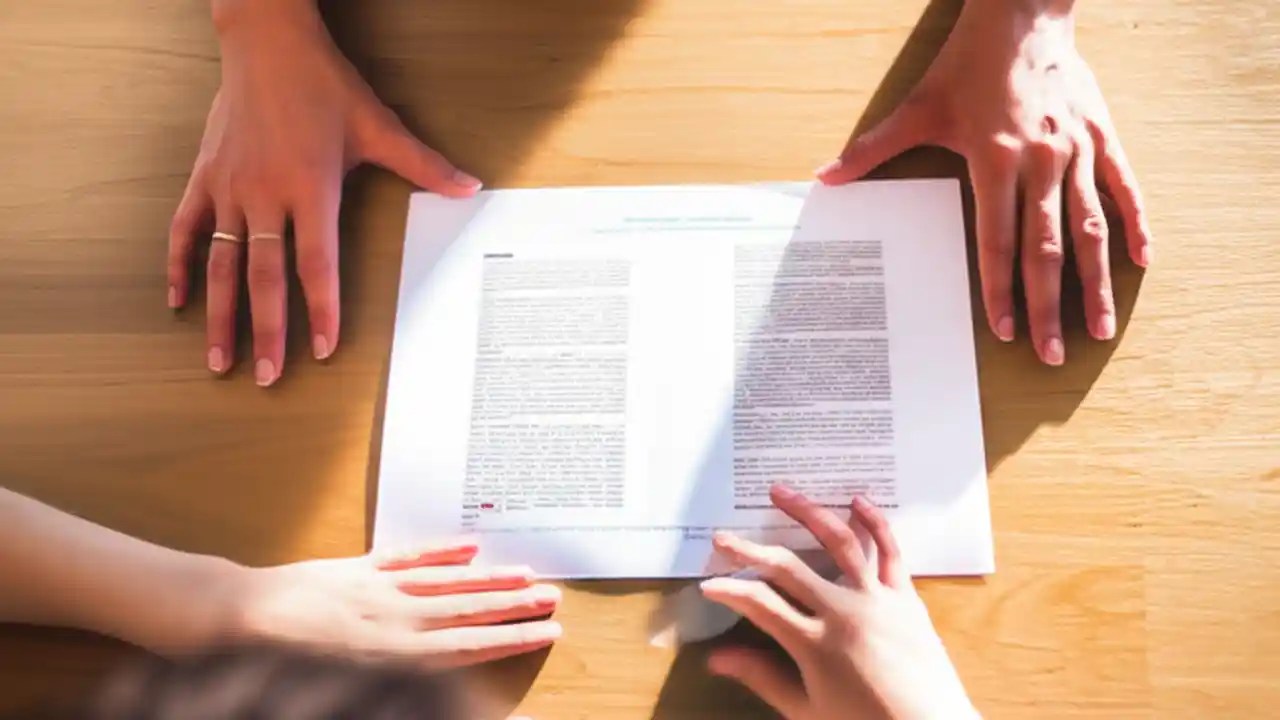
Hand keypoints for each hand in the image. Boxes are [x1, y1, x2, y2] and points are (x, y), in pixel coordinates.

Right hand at [168, 0, 480, 385]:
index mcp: (310, 188)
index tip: (326, 350)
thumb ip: (423, 165)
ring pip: (220, 263)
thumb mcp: (378, 125)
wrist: (267, 43)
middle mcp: (265, 195)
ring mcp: (229, 188)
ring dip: (220, 314)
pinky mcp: (204, 176)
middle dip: (268, 331)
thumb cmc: (325, 85)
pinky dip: (179, 265)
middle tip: (268, 377)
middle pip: (265, 277)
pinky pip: (184, 228)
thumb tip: (470, 187)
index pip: (317, 264)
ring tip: (220, 359)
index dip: (323, 310)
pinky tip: (176, 301)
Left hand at [224, 540, 562, 667]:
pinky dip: (441, 551)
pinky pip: (408, 557)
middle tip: (554, 597)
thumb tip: (441, 676)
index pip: (470, 644)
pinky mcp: (358, 568)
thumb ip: (396, 680)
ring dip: (491, 577)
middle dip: (516, 604)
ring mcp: (380, 588)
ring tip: (528, 573)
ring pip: (448, 581)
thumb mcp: (338, 692)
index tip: (550, 630)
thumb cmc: (279, 669)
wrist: (237, 621)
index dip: (514, 637)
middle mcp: (396, 618)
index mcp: (395, 653)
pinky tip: (470, 547)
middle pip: (470, 609)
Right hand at [701, 485, 975, 719]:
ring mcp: (877, 598)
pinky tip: (857, 500)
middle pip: (788, 567)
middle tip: (723, 536)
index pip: (760, 604)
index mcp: (815, 644)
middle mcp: (843, 612)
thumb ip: (763, 678)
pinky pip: (890, 550)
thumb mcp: (807, 709)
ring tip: (782, 491)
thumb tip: (716, 659)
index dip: (730, 590)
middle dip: (750, 550)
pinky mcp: (906, 596)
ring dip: (807, 512)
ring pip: (838, 542)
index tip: (709, 583)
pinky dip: (874, 522)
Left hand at [819, 0, 1151, 365]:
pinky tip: (1142, 263)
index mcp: (995, 159)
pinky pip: (1125, 188)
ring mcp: (1077, 150)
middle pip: (1047, 248)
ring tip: (1100, 328)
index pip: (998, 241)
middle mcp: (1041, 161)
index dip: (1000, 290)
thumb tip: (825, 178)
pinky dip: (1136, 225)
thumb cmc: (967, 64)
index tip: (1003, 331)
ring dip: (1096, 282)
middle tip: (1051, 354)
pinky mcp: (1103, 136)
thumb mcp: (918, 106)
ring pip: (1092, 228)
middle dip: (1047, 306)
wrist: (1021, 13)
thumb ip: (873, 148)